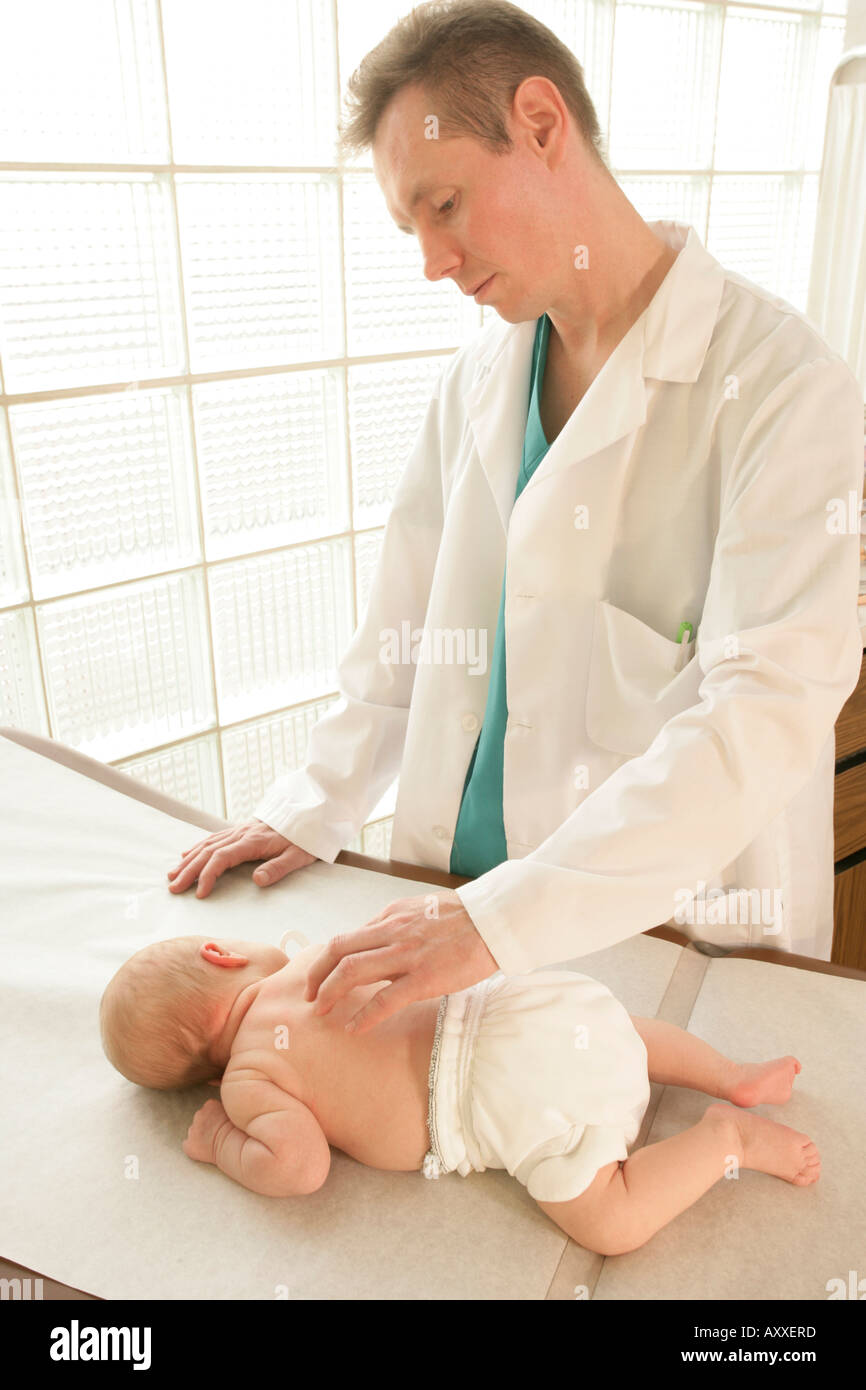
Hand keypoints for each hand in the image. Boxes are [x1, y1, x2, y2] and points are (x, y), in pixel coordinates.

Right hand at [167, 819, 316, 897]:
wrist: (308, 812)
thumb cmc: (304, 837)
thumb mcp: (298, 856)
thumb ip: (278, 868)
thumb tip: (257, 881)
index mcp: (252, 841)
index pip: (222, 858)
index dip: (208, 875)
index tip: (200, 894)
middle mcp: (241, 834)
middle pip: (208, 852)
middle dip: (189, 871)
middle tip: (174, 888)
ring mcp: (238, 830)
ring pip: (207, 844)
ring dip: (188, 860)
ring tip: (173, 875)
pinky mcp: (240, 830)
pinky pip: (213, 838)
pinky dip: (197, 847)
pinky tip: (187, 854)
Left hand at [182, 1098, 229, 1163]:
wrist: (233, 1145)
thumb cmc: (238, 1130)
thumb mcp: (234, 1112)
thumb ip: (225, 1109)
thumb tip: (224, 1112)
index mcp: (210, 1104)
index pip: (209, 1109)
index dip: (215, 1117)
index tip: (222, 1123)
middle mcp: (198, 1114)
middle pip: (200, 1119)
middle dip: (206, 1126)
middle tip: (217, 1133)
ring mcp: (192, 1130)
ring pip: (194, 1132)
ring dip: (200, 1136)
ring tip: (212, 1142)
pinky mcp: (189, 1145)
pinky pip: (188, 1145)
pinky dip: (194, 1148)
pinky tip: (204, 1151)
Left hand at [303, 889, 499, 1034]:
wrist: (494, 920)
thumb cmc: (463, 918)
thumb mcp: (421, 910)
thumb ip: (396, 925)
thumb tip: (377, 942)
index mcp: (390, 916)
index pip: (348, 936)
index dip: (327, 958)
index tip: (319, 975)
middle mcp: (391, 932)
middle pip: (337, 950)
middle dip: (316, 974)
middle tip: (310, 995)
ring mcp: (406, 954)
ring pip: (352, 970)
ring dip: (330, 992)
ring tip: (321, 1010)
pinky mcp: (424, 977)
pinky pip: (385, 998)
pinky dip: (365, 1015)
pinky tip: (354, 1028)